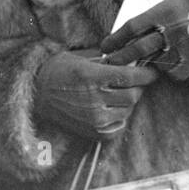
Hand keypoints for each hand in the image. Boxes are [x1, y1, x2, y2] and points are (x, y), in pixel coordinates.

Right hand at [33, 49, 156, 141]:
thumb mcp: (82, 57)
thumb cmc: (58, 70)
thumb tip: (131, 57)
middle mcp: (94, 100)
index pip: (130, 76)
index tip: (153, 70)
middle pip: (133, 96)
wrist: (35, 94)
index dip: (146, 73)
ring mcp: (94, 119)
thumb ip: (107, 58)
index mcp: (92, 77)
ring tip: (119, 92)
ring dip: (129, 101)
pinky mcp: (93, 133)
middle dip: (139, 86)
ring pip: (128, 111)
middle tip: (135, 79)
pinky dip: (121, 116)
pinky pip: (119, 125)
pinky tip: (112, 107)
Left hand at [100, 0, 188, 79]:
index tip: (104, 47)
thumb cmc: (185, 9)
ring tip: (144, 61)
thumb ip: (147, 19)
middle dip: (121, 58)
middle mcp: (174, 28)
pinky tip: (169, 61)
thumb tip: (120, 38)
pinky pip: (171, 73)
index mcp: (165, 11)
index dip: (116, 39)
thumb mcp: (165, 5)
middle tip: (109, 63)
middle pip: (139, 48)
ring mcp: (185, 46)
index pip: (133, 27)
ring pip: (154, 63)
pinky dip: (166, 70)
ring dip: (146, 64)